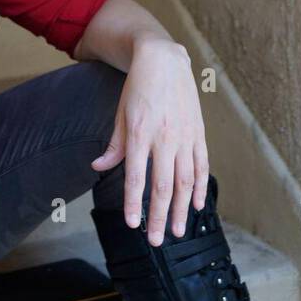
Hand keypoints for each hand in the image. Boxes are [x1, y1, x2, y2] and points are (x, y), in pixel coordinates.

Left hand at [90, 37, 208, 245]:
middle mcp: (164, 137)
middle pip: (163, 185)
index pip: (136, 176)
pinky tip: (197, 206)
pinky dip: (201, 187)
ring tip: (177, 231)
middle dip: (159, 216)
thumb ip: (113, 145)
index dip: (134, 203)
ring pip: (186, 180)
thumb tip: (98, 167)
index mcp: (140, 133)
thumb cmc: (137, 88)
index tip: (133, 224)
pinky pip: (202, 165)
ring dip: (181, 209)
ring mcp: (185, 136)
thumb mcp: (120, 114)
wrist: (164, 59)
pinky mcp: (198, 133)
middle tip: (156, 241)